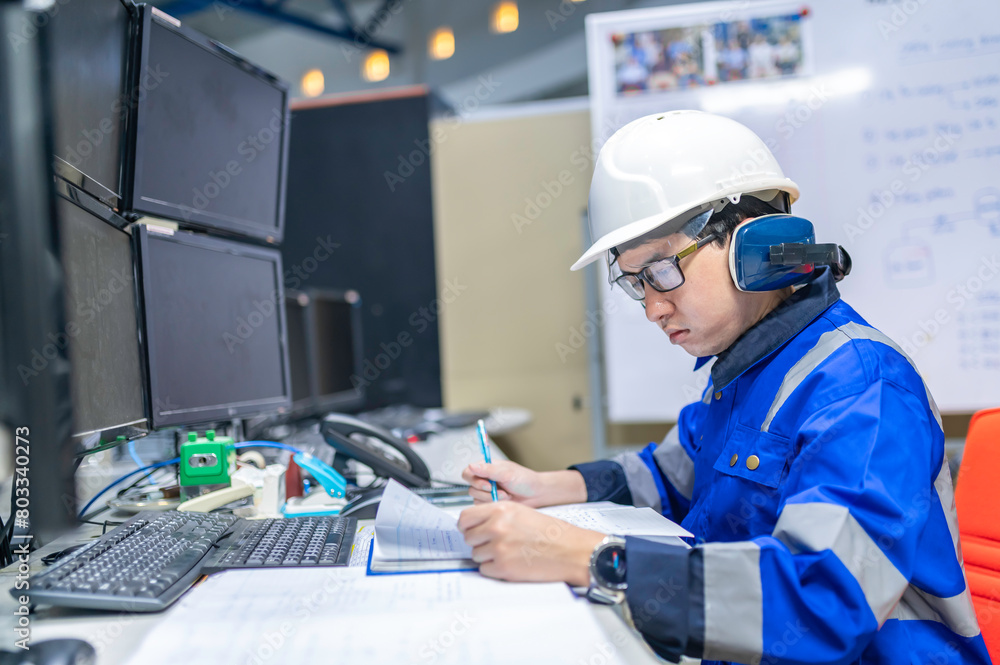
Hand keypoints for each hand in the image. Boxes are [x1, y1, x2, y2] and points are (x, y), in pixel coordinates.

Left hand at [457, 502, 604, 584]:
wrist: (571, 551)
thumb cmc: (552, 533)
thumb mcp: (522, 512)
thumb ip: (496, 515)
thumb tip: (476, 525)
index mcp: (500, 510)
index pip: (465, 518)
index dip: (467, 526)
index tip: (470, 530)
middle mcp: (496, 527)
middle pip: (468, 538)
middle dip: (479, 542)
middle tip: (495, 543)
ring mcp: (498, 548)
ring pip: (476, 555)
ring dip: (488, 556)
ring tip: (508, 553)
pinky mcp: (503, 568)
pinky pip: (485, 570)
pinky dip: (494, 569)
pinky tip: (511, 563)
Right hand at [461, 461, 586, 507]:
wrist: (536, 494)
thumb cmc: (525, 480)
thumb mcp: (507, 473)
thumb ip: (488, 470)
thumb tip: (471, 465)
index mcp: (486, 468)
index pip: (468, 472)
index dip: (474, 480)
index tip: (488, 484)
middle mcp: (484, 479)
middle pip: (471, 488)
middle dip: (487, 492)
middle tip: (501, 491)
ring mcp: (486, 492)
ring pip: (476, 499)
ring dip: (492, 499)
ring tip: (506, 495)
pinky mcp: (490, 503)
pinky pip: (482, 507)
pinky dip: (493, 505)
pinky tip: (505, 501)